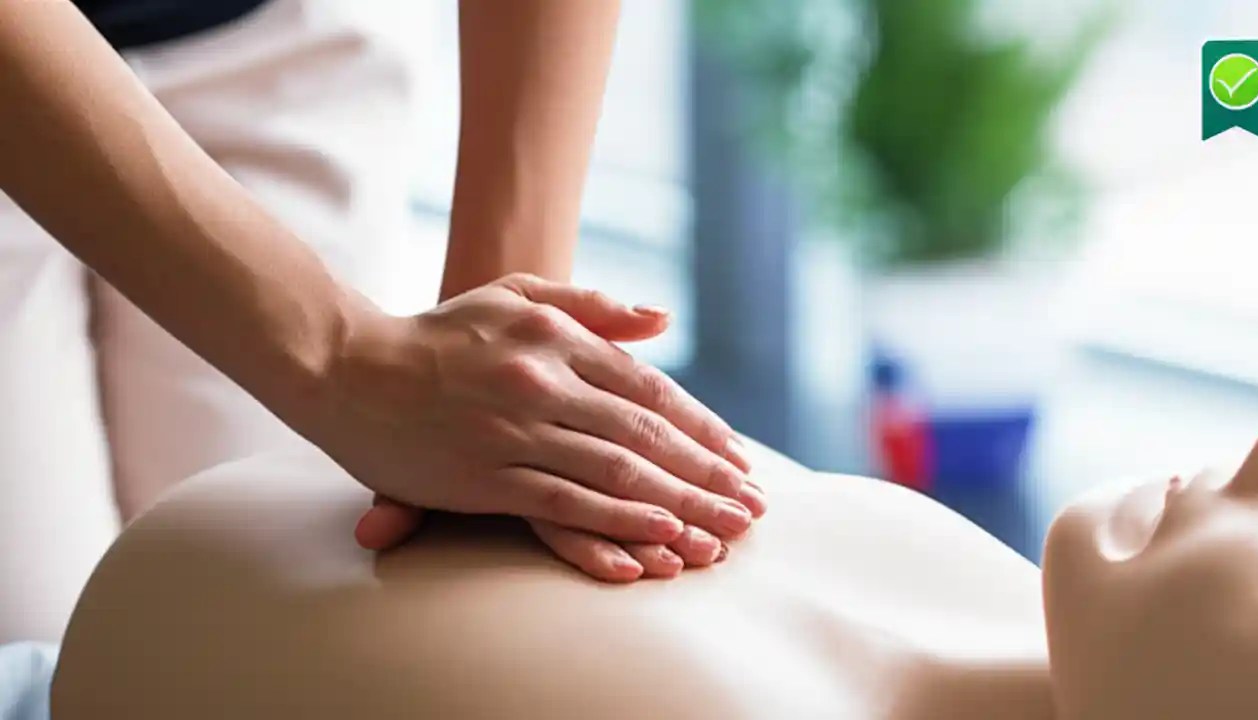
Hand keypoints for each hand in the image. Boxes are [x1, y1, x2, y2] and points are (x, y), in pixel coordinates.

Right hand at [324, 273, 763, 557]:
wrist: (350, 365)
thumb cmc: (440, 331)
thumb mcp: (516, 296)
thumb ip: (591, 306)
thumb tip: (663, 321)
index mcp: (557, 338)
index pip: (648, 389)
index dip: (700, 426)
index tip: (738, 456)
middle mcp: (544, 382)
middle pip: (644, 436)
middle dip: (706, 475)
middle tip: (750, 506)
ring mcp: (515, 431)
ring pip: (615, 473)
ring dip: (677, 506)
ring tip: (721, 531)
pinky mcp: (484, 476)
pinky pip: (563, 504)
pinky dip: (616, 522)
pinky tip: (655, 538)